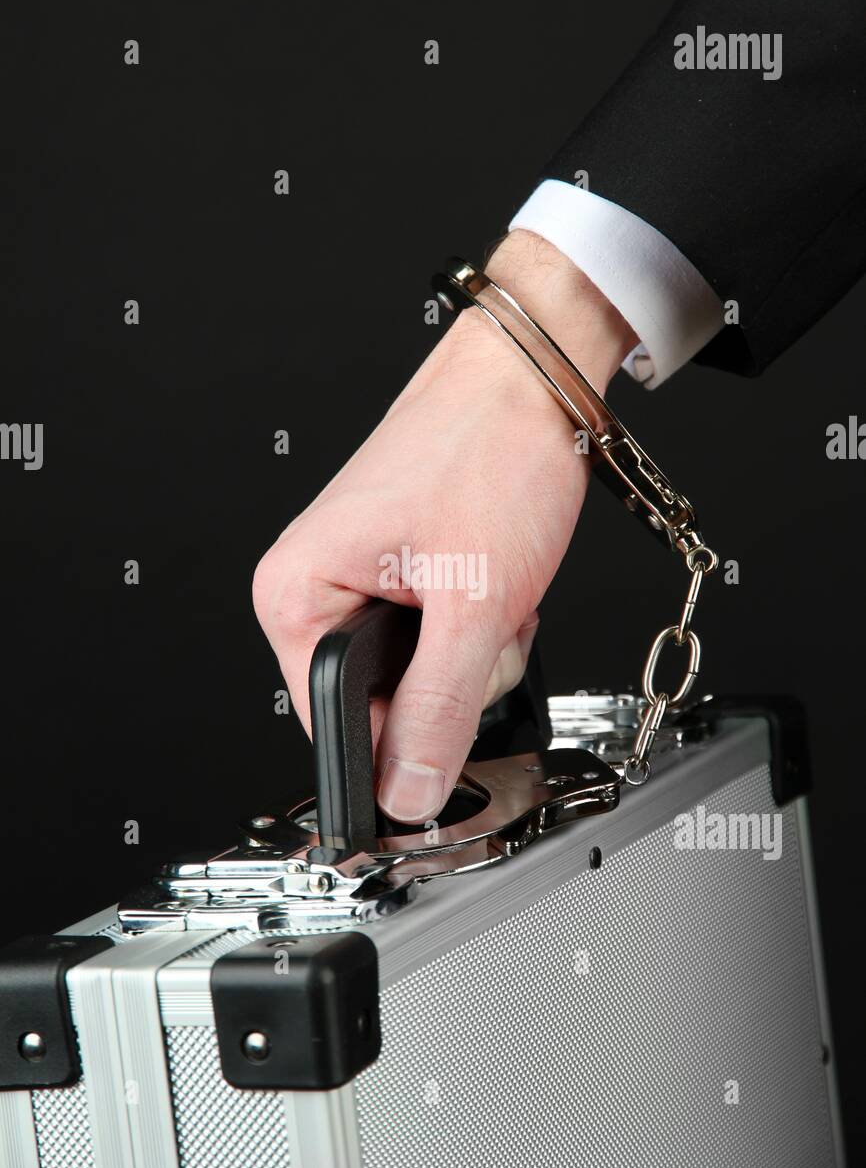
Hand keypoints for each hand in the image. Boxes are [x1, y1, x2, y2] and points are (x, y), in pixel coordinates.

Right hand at [253, 230, 636, 822]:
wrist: (534, 376)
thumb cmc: (489, 448)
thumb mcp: (472, 601)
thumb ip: (438, 709)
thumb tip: (406, 790)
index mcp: (295, 594)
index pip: (331, 729)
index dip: (395, 752)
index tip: (445, 752)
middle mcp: (315, 587)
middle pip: (382, 706)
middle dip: (451, 683)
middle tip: (482, 622)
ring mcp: (363, 580)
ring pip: (422, 678)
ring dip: (476, 650)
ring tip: (494, 589)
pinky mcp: (404, 572)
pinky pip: (442, 640)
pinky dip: (483, 623)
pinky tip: (498, 581)